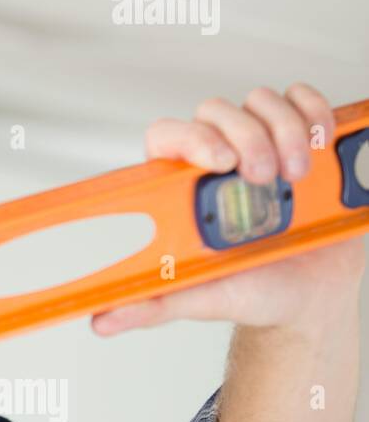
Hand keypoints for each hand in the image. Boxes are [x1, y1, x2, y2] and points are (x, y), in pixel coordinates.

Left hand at [93, 83, 365, 337]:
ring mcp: (262, 146)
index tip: (220, 161)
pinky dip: (315, 111)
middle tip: (266, 177)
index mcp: (185, 188)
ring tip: (297, 176)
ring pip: (261, 102)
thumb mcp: (203, 298)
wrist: (311, 299)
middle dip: (247, 137)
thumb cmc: (252, 292)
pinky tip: (320, 142)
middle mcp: (220, 160)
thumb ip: (154, 305)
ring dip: (285, 130)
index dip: (190, 137)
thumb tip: (101, 320)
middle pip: (217, 111)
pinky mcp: (304, 142)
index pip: (168, 135)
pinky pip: (303, 100)